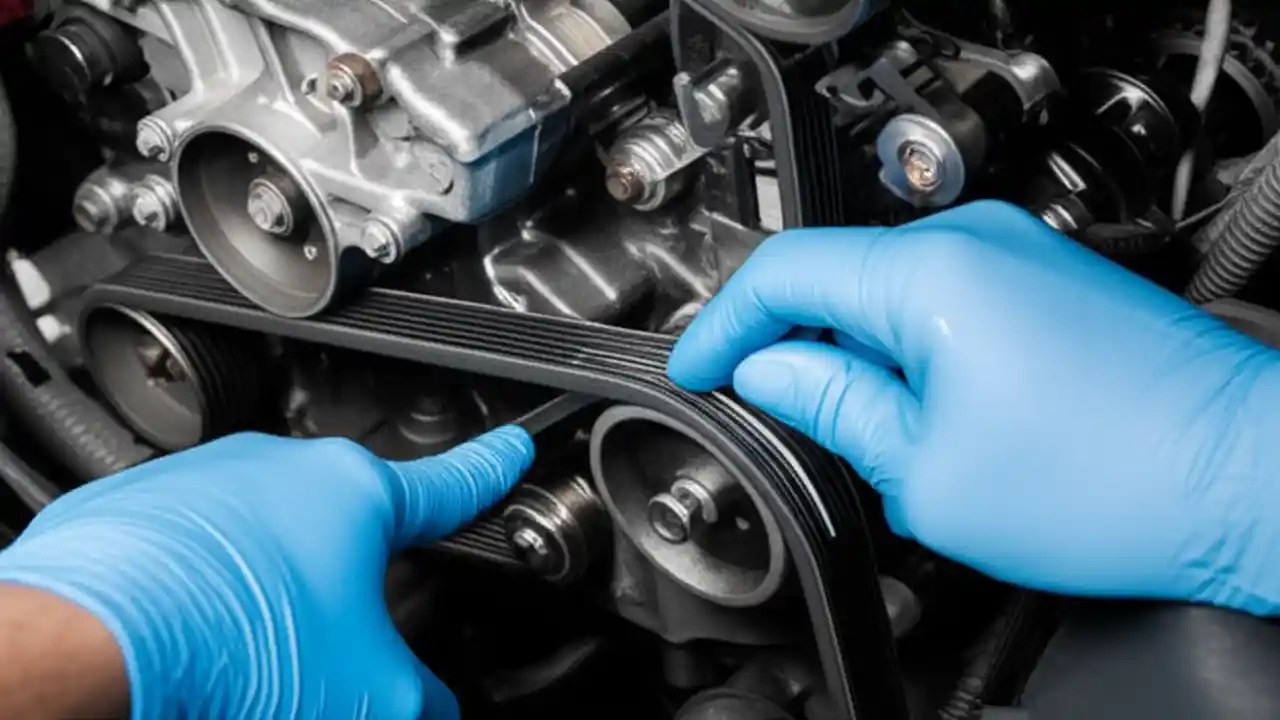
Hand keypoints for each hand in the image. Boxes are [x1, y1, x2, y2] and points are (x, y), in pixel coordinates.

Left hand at [0, 426, 533, 718]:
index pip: (450, 483)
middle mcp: (283, 470)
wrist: (89, 645)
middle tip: (340, 641)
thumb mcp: (371, 694)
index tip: (508, 448)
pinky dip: (205, 587)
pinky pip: (195, 546)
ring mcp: (207, 482)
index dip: (490, 469)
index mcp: (358, 495)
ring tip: (252, 653)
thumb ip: (427, 697)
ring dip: (275, 586)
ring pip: (267, 536)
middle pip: (348, 525)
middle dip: (353, 577)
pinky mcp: (138, 510)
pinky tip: (196, 638)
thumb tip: (431, 708)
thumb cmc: (232, 648)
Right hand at [669, 201, 1279, 614]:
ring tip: (859, 433)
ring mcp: (1015, 255)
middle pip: (830, 277)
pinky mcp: (1043, 281)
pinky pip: (939, 300)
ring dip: (848, 354)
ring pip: (883, 292)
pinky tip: (917, 413)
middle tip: (765, 411)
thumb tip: (770, 372)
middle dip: (785, 345)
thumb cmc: (1114, 480)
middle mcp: (974, 243)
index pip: (781, 274)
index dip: (722, 324)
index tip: (696, 366)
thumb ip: (829, 407)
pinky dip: (903, 349)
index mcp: (929, 276)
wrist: (1246, 480)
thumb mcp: (925, 468)